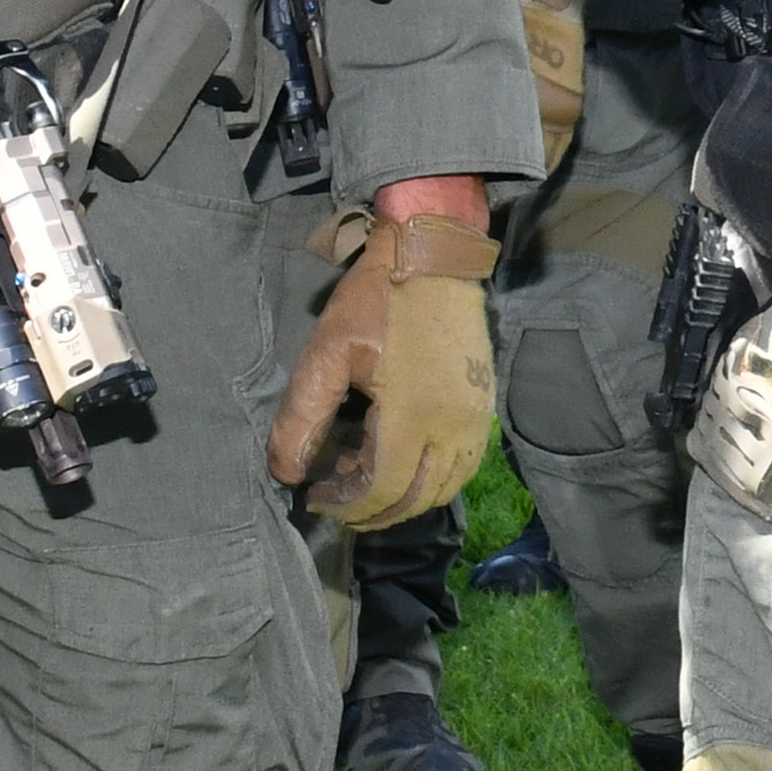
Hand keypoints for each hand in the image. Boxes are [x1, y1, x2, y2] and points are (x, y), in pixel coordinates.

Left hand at [266, 181, 502, 531]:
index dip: (345, 504)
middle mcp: (453, 428)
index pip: (381, 489)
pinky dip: (430, 482)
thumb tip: (288, 473)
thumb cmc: (376, 300)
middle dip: (372, 513)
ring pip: (443, 490)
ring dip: (403, 501)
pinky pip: (462, 468)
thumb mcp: (326, 353)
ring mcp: (475, 420)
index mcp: (413, 416)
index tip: (315, 496)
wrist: (434, 257)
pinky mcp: (483, 409)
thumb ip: (302, 417)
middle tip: (335, 502)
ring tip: (364, 485)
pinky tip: (401, 466)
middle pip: (415, 500)